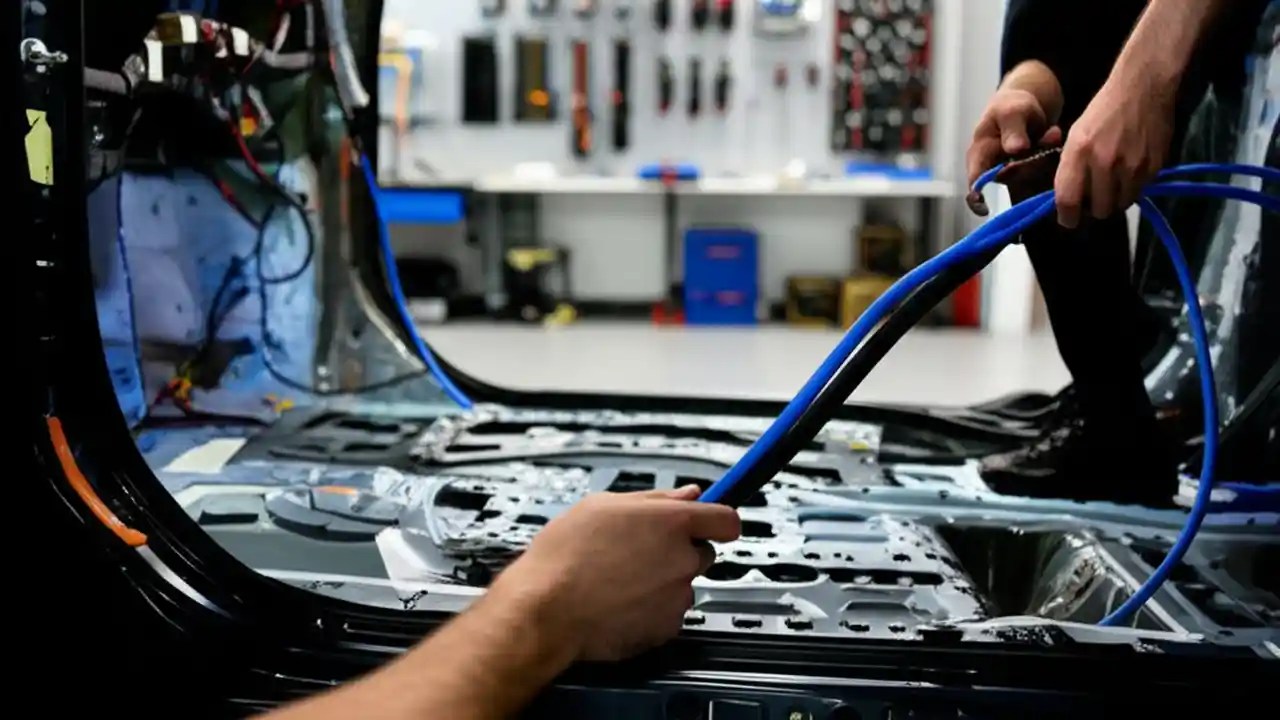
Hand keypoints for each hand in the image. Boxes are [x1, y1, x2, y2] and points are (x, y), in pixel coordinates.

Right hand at [486, 486, 740, 662]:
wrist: (545, 610)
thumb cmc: (564, 556)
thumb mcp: (602, 505)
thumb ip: (654, 498)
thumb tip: (687, 494)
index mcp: (671, 523)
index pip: (726, 519)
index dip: (718, 519)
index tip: (711, 521)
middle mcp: (681, 559)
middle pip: (704, 552)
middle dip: (680, 551)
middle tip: (642, 551)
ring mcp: (676, 596)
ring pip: (683, 584)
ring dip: (663, 581)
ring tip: (621, 578)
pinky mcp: (666, 628)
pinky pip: (669, 613)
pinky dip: (652, 608)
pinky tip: (620, 601)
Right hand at [966, 86, 1063, 198]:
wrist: (1026, 106)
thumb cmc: (1009, 108)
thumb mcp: (1011, 111)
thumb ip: (1013, 129)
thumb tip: (1015, 149)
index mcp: (980, 154)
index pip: (975, 181)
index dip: (977, 199)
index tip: (985, 208)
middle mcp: (994, 169)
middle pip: (1013, 180)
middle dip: (1033, 162)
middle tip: (1049, 137)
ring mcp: (1014, 173)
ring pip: (1032, 177)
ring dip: (1046, 155)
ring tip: (1051, 132)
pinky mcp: (1032, 173)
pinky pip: (1045, 172)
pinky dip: (1053, 154)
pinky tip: (1054, 135)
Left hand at [1054, 75, 1174, 227]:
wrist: (1143, 88)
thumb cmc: (1103, 111)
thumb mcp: (1076, 136)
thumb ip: (1071, 168)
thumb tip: (1068, 200)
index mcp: (1079, 152)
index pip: (1068, 200)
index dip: (1067, 217)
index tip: (1068, 219)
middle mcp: (1105, 162)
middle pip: (1098, 210)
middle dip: (1093, 208)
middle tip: (1093, 197)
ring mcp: (1132, 166)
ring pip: (1120, 205)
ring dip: (1114, 200)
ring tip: (1112, 184)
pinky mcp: (1153, 167)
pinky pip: (1139, 192)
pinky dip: (1132, 188)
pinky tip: (1129, 171)